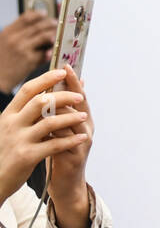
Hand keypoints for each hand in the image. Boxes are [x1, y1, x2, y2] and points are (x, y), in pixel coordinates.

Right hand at [0, 12, 57, 91]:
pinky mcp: (30, 59)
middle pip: (38, 25)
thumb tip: (36, 27)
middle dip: (50, 24)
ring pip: (44, 36)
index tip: (45, 14)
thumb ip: (18, 34)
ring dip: (53, 35)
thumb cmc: (2, 61)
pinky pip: (45, 52)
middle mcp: (15, 38)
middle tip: (56, 24)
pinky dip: (50, 51)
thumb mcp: (4, 43)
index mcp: (8, 32)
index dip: (38, 14)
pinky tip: (51, 52)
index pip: (26, 17)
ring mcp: (22, 48)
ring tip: (56, 37)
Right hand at [0, 68, 88, 207]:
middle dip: (62, 96)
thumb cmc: (8, 150)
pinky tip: (82, 138)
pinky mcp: (26, 156)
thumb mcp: (12, 128)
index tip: (63, 71)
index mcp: (9, 114)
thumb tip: (51, 93)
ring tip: (84, 116)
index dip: (45, 78)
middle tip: (80, 96)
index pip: (27, 90)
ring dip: (70, 117)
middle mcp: (12, 124)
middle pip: (40, 102)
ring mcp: (19, 140)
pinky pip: (53, 145)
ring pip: (49, 122)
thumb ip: (28, 112)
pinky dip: (70, 140)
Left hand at [45, 66, 93, 220]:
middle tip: (64, 73)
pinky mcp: (74, 157)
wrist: (65, 182)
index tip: (66, 64)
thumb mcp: (60, 127)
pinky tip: (45, 124)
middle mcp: (86, 130)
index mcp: (82, 121)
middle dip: (71, 88)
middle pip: (80, 105)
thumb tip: (63, 86)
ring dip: (62, 108)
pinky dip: (56, 131)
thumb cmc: (60, 152)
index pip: (78, 96)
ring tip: (50, 95)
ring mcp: (82, 143)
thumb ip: (61, 109)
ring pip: (74, 121)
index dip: (73, 81)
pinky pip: (65, 141)